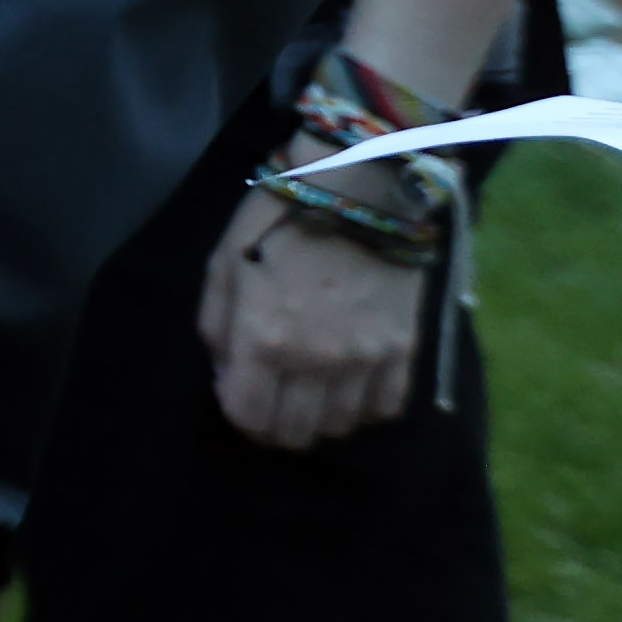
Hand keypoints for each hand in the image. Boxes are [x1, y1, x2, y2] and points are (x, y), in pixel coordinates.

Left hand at [197, 182, 430, 448]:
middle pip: (294, 433)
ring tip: (311, 392)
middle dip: (275, 425)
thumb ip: (217, 328)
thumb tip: (227, 374)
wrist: (359, 188)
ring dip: (319, 419)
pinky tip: (350, 386)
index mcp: (264, 340)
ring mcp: (365, 361)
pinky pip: (384, 409)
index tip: (238, 392)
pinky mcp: (404, 352)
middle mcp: (316, 363)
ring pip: (340, 427)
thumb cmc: (278, 219)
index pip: (248, 417)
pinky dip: (363, 408)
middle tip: (273, 400)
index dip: (238, 413)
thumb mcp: (223, 265)